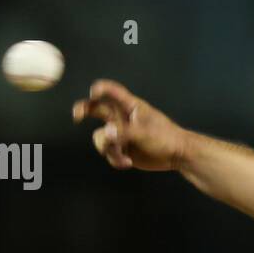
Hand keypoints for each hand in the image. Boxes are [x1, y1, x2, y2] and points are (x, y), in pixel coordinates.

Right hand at [72, 79, 187, 171]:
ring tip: (124, 157)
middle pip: (96, 109)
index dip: (101, 89)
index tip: (93, 93)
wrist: (176, 155)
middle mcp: (121, 118)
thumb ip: (124, 132)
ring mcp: (120, 133)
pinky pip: (109, 153)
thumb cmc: (166, 137)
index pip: (112, 91)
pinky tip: (128, 163)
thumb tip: (105, 133)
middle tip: (77, 115)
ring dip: (109, 149)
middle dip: (83, 110)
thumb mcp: (145, 132)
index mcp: (130, 106)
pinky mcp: (121, 148)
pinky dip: (116, 159)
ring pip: (100, 138)